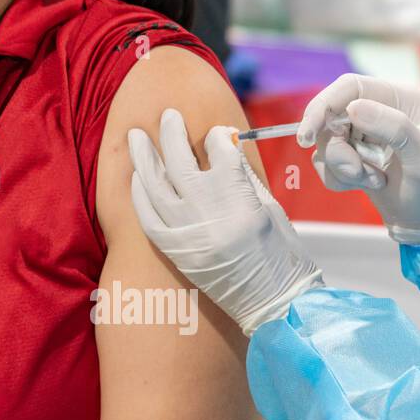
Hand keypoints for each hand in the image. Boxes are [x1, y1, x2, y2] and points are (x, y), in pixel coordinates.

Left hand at [129, 109, 324, 335]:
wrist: (274, 303)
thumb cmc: (282, 255)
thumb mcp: (270, 207)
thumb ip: (244, 176)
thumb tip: (223, 148)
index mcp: (239, 195)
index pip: (219, 148)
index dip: (216, 137)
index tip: (216, 135)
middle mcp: (209, 210)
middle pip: (181, 159)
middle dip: (172, 132)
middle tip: (168, 116)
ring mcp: (188, 232)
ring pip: (155, 184)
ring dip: (144, 157)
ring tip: (137, 137)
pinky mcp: (176, 252)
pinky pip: (148, 218)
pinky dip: (140, 196)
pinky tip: (137, 178)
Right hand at [297, 74, 419, 243]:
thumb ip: (393, 127)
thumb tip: (353, 109)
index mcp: (398, 97)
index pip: (349, 87)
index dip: (323, 106)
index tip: (307, 136)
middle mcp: (377, 109)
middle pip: (330, 117)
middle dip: (338, 151)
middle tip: (356, 172)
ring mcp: (361, 133)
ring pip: (326, 143)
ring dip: (343, 168)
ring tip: (372, 180)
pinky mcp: (350, 154)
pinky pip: (325, 163)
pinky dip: (340, 179)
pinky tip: (367, 183)